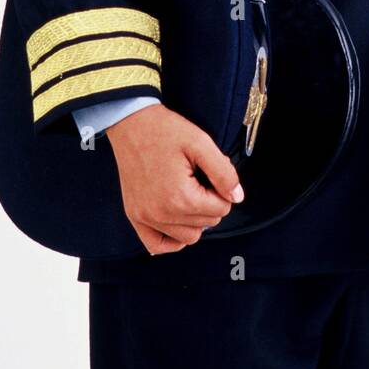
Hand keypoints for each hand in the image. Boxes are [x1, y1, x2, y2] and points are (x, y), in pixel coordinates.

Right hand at [105, 103, 243, 255]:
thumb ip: (223, 172)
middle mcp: (162, 213)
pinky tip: (177, 220)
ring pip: (188, 237)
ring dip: (195, 219)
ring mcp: (146, 217)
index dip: (222, 189)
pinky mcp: (135, 216)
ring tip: (188, 193)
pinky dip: (171, 238)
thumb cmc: (164, 130)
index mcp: (181, 197)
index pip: (221, 209)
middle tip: (199, 177)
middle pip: (207, 223)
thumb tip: (237, 197)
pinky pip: (157, 245)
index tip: (210, 172)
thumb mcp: (200, 143)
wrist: (131, 123)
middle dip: (210, 202)